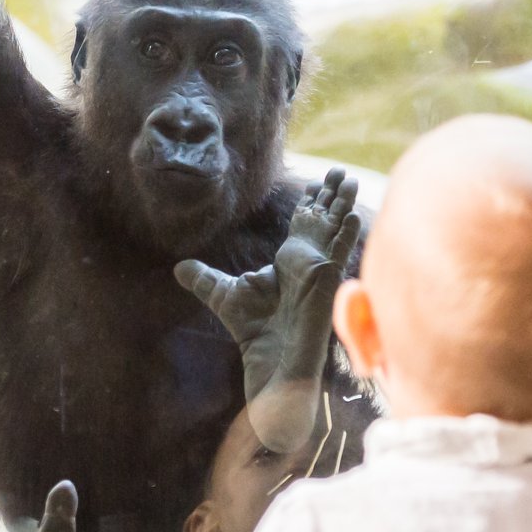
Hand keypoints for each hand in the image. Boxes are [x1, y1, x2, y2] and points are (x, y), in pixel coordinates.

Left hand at [175, 169, 360, 451]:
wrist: (271, 360)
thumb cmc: (253, 331)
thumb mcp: (221, 295)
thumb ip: (203, 278)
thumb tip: (178, 267)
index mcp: (291, 261)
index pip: (305, 224)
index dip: (311, 203)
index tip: (316, 182)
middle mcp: (309, 262)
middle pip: (324, 220)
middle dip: (331, 195)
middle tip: (338, 170)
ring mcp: (320, 271)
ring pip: (335, 229)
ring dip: (343, 204)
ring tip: (350, 178)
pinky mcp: (327, 282)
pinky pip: (339, 252)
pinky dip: (346, 233)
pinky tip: (352, 214)